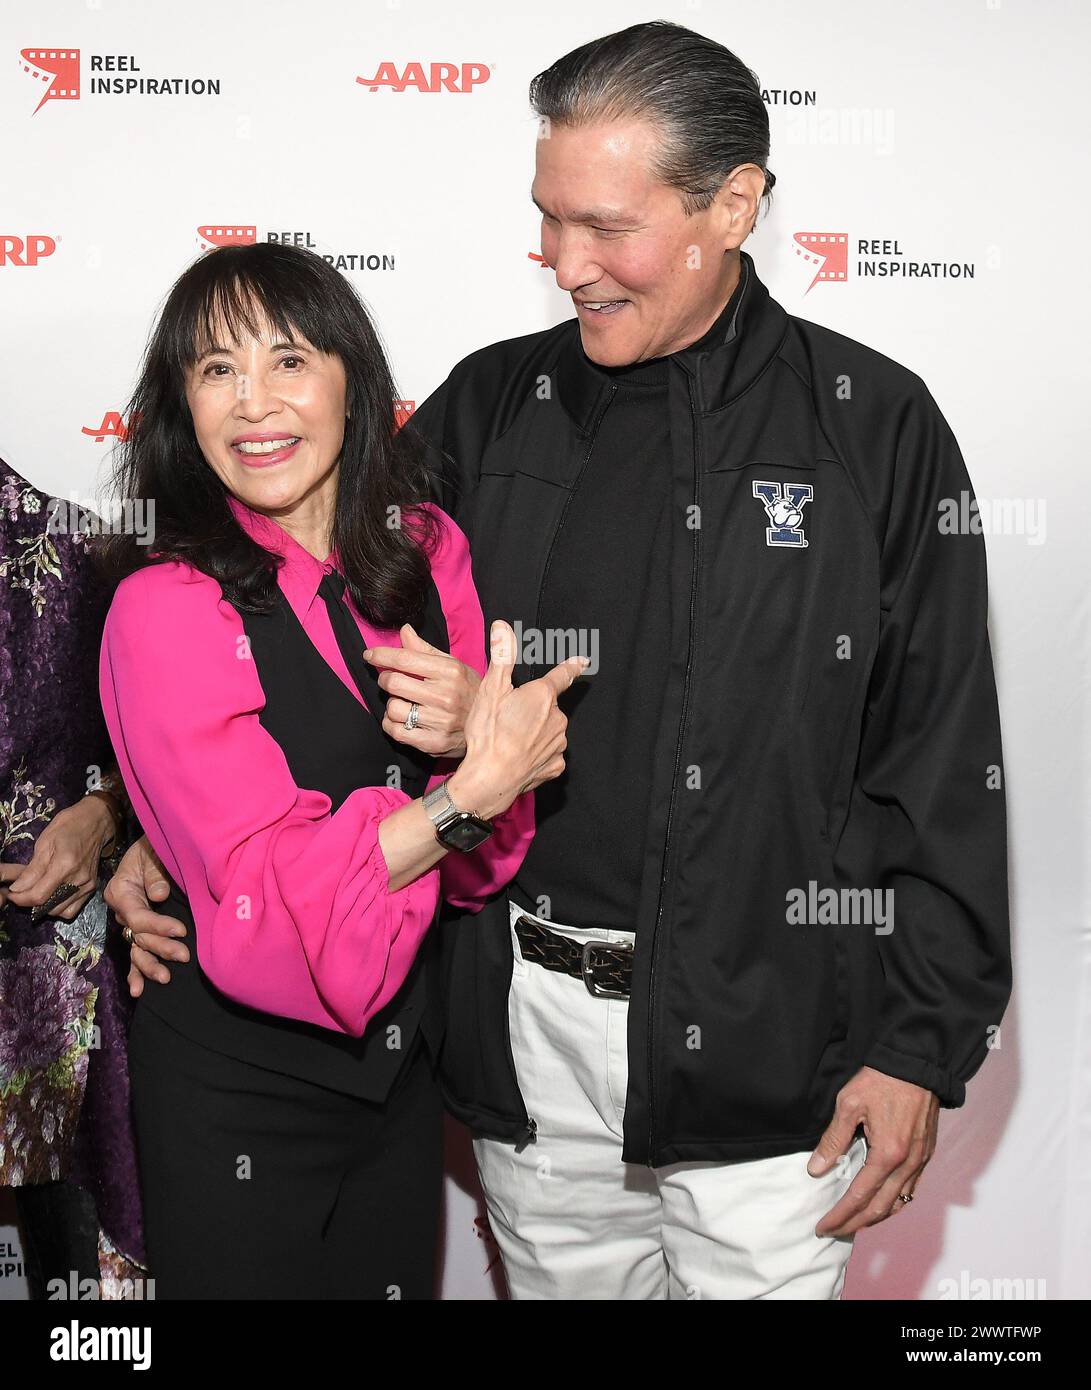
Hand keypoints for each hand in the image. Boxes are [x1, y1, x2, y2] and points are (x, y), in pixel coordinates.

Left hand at [0, 795, 115, 919]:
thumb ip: (32, 870)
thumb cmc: (68, 826)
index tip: (11, 894)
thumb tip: (16, 888)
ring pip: (59, 911)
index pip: (39, 896)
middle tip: (22, 891)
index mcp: (65, 865)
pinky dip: (59, 908)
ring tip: (37, 892)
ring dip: (44, 907)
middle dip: (29, 902)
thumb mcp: (44, 843)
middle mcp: (79, 880)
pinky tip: (53, 896)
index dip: (20, 899)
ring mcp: (87, 886)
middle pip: (48, 907)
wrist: (96, 822)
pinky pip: (72, 909)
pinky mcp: (92, 888)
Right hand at [103, 834, 188, 996]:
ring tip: (165, 978)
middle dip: (161, 948)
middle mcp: (121, 910)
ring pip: (136, 948)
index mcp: (121, 891)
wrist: (152, 847)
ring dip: (150, 965)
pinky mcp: (138, 929)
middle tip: (184, 955)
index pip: (138, 916)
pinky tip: (138, 990)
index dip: (159, 926)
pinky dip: (136, 972)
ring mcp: (129, 922)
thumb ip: (155, 874)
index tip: (181, 930)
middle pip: (139, 935)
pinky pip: (135, 952)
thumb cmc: (154, 848)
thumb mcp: (152, 854)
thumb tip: (158, 895)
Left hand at [368, 624, 481, 757]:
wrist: (495, 726)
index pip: (406, 658)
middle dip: (386, 678)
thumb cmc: (469, 691)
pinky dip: (392, 724)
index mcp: (450, 672)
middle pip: (394, 682)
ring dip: (392, 704)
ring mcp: (440, 721)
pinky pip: (397, 732)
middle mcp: (446, 696)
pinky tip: (401, 719)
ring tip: (403, 702)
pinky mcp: (435, 742)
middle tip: (391, 679)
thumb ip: (425, 650)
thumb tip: (404, 631)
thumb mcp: (453, 666)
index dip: (382, 655)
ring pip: (393, 708)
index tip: (370, 654)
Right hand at [447, 619, 583, 819]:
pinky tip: (520, 757)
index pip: (561, 676)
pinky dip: (537, 755)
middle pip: (548, 707)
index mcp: (542, 696)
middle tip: (508, 720)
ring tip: (510, 740)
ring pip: (549, 731)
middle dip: (533, 710)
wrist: (490, 778)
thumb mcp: (491, 689)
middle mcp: (557, 718)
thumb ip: (502, 656)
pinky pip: (549, 755)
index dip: (571, 667)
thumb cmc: (489, 733)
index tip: (582, 662)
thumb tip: (503, 626)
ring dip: (535, 733)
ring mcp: (559, 744)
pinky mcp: (556, 766)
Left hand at [808, 1066, 938, 1236]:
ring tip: (853, 1222)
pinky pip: (911, 1189)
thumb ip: (833, 1139)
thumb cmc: (880, 1079)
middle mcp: (907, 1163)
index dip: (839, 1215)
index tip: (822, 1226)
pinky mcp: (926, 1153)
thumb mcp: (848, 1104)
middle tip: (833, 1230)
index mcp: (887, 1154)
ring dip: (875, 1217)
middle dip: (854, 1223)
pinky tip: (880, 1202)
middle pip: (880, 1208)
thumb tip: (816, 1169)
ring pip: (898, 1203)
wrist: (915, 1063)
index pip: (859, 1197)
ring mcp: (920, 1160)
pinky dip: (894, 1203)